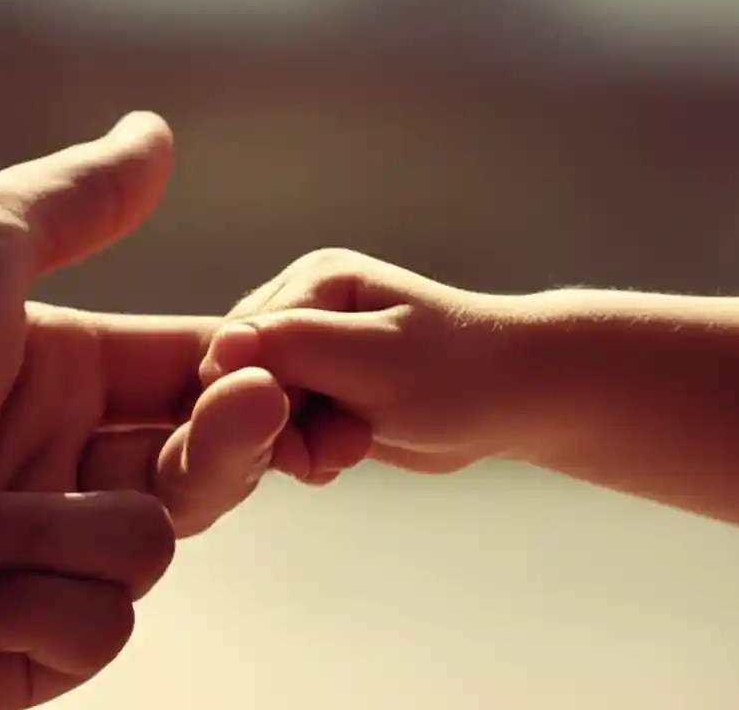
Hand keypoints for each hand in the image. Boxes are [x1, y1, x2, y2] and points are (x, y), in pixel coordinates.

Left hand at [0, 112, 285, 709]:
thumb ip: (79, 197)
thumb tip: (155, 136)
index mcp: (51, 379)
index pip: (186, 376)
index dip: (244, 374)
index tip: (270, 369)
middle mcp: (51, 469)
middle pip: (199, 468)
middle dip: (223, 442)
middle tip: (248, 407)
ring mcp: (35, 561)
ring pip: (148, 551)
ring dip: (47, 530)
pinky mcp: (17, 651)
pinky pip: (96, 630)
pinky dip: (22, 607)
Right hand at [201, 248, 521, 480]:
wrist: (518, 401)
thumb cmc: (460, 374)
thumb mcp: (374, 359)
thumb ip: (295, 348)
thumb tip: (219, 347)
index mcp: (312, 283)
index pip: (236, 346)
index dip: (253, 401)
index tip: (297, 440)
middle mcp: (303, 309)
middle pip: (242, 382)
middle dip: (278, 427)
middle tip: (335, 449)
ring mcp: (312, 352)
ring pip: (260, 413)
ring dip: (296, 445)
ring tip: (348, 449)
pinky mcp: (323, 390)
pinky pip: (284, 429)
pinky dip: (308, 452)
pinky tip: (345, 454)